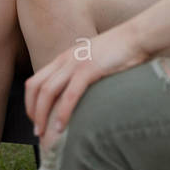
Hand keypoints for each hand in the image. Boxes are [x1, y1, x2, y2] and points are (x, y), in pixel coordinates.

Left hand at [24, 26, 150, 155]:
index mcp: (64, 58)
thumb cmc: (122, 51)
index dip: (30, 102)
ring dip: (42, 115)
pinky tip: (61, 127)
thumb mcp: (94, 60)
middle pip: (35, 87)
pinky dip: (63, 112)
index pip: (36, 81)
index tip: (36, 119)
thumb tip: (81, 95)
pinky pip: (70, 94)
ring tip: (44, 133)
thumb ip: (84, 73)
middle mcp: (65, 59)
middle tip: (37, 131)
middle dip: (32, 111)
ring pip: (47, 92)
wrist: (138, 36)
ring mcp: (76, 63)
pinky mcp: (89, 69)